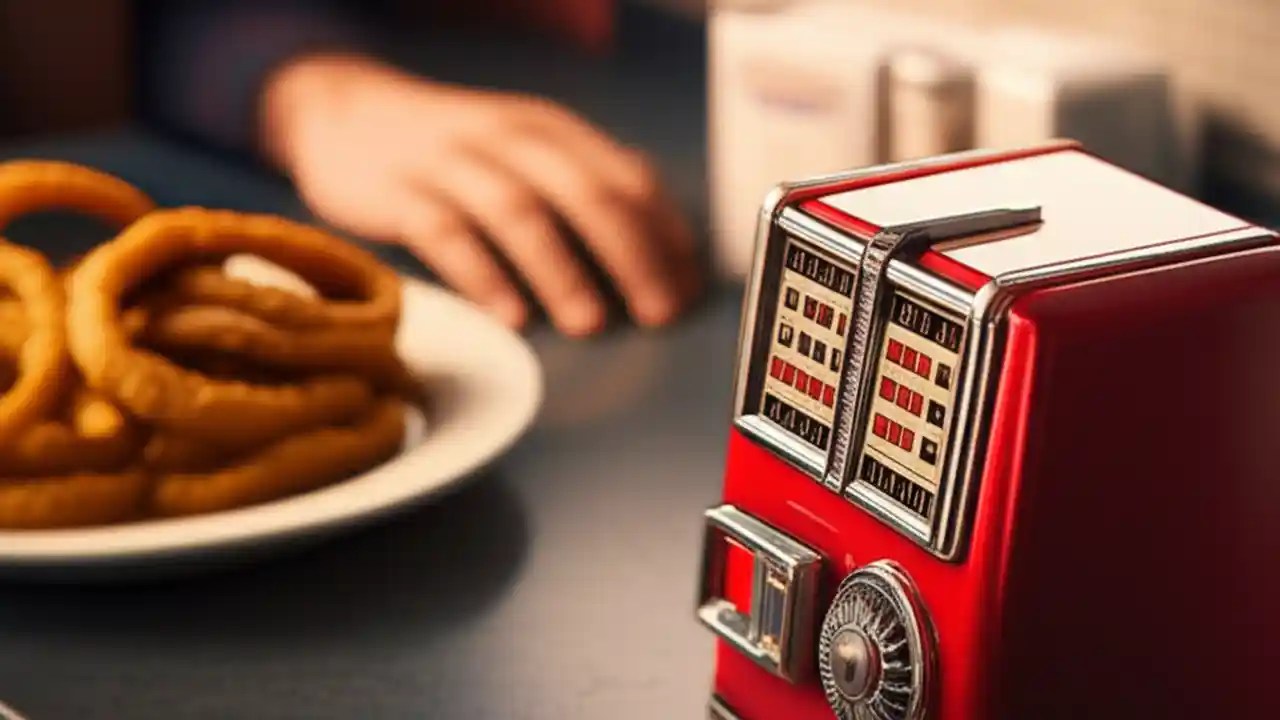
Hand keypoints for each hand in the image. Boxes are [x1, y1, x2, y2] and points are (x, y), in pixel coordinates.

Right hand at [259, 53, 701, 336]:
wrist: (342, 113)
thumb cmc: (453, 148)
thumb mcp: (525, 148)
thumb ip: (586, 182)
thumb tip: (660, 238)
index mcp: (549, 129)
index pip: (626, 177)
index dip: (664, 235)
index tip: (688, 290)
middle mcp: (507, 137)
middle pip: (584, 192)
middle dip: (630, 256)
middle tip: (658, 313)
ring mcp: (451, 162)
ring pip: (518, 211)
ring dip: (561, 270)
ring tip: (590, 323)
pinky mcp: (400, 193)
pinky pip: (446, 235)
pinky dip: (484, 277)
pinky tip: (511, 317)